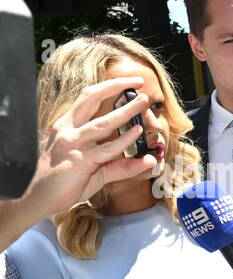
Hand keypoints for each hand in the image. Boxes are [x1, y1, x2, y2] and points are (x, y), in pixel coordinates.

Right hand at [26, 76, 158, 215]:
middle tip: (138, 81)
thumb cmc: (62, 182)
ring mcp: (72, 144)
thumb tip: (148, 160)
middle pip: (91, 98)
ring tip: (144, 101)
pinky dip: (124, 141)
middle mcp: (68, 129)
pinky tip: (137, 132)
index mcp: (67, 126)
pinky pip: (106, 149)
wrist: (37, 198)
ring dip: (126, 111)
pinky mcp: (79, 161)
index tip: (127, 82)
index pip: (88, 98)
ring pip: (103, 122)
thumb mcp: (95, 170)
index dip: (108, 87)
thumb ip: (121, 165)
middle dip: (115, 86)